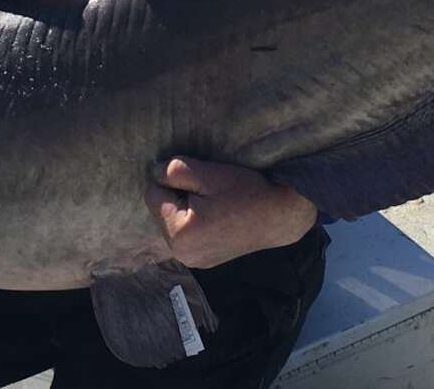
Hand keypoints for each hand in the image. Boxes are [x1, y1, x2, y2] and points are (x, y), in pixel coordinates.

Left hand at [145, 156, 316, 269]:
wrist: (280, 216)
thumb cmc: (245, 192)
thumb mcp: (207, 174)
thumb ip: (173, 171)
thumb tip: (154, 173)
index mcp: (179, 234)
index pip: (152, 194)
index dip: (173, 181)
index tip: (200, 181)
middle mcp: (182, 254)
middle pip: (160, 211)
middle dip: (177, 197)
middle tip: (209, 192)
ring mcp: (194, 261)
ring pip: (172, 223)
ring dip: (185, 209)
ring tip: (214, 204)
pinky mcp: (205, 261)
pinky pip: (186, 235)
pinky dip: (195, 223)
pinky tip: (217, 216)